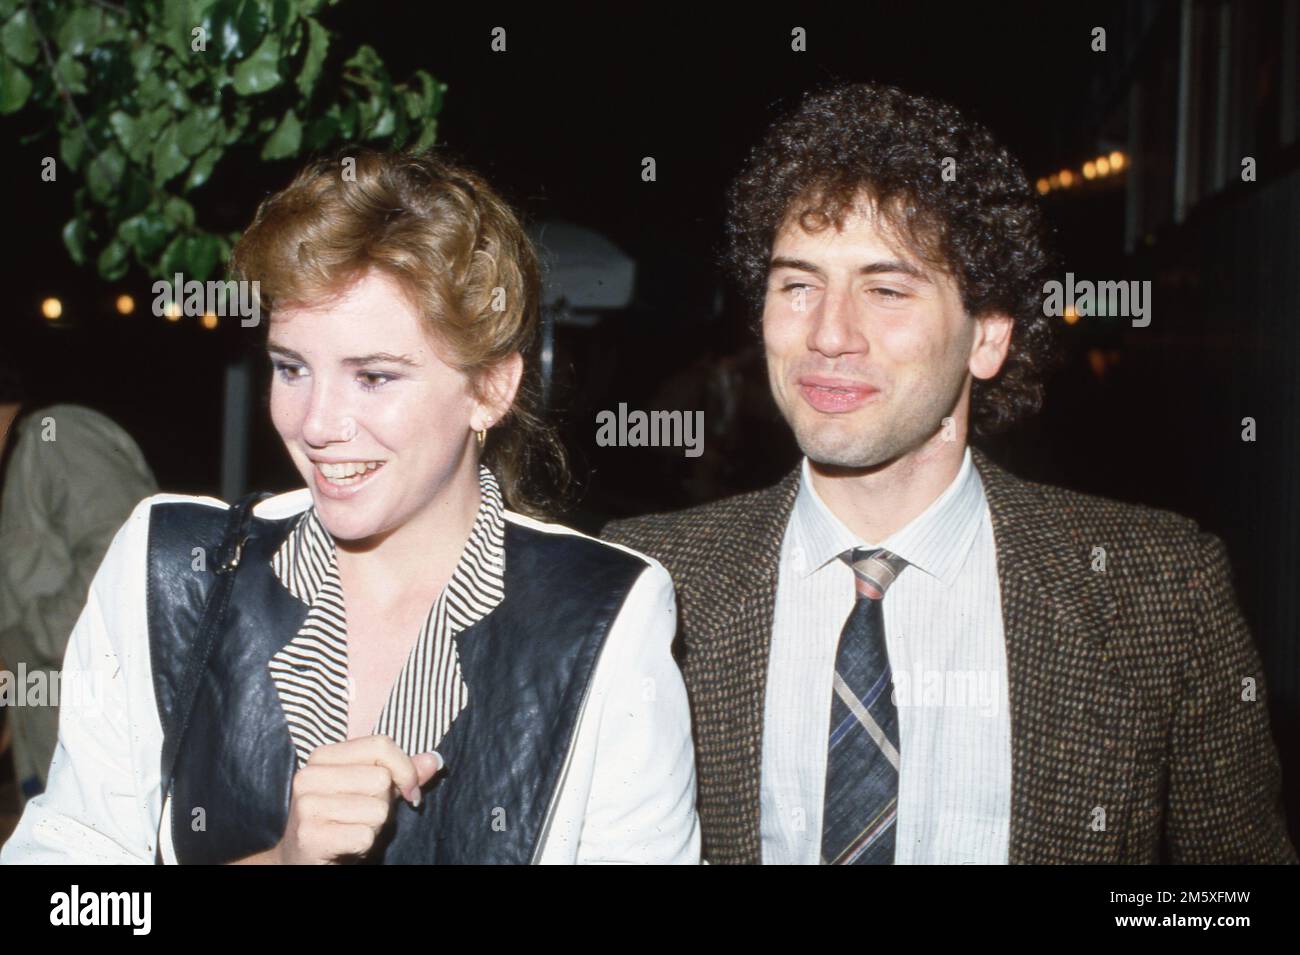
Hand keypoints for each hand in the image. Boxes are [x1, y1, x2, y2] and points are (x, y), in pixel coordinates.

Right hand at [266, 735, 442, 864]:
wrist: (300, 859)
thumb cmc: (341, 820)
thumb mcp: (370, 790)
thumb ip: (402, 773)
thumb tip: (434, 760)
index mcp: (323, 755)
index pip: (381, 744)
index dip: (405, 769)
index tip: (410, 791)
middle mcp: (309, 776)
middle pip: (381, 779)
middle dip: (384, 804)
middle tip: (363, 816)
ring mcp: (307, 805)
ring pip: (377, 809)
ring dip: (374, 826)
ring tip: (353, 829)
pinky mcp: (310, 835)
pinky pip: (364, 835)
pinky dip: (364, 844)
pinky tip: (347, 844)